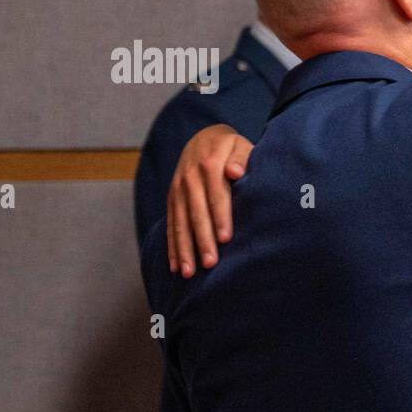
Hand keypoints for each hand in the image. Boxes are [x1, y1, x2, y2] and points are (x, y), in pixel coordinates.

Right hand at [167, 124, 254, 276]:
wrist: (203, 138)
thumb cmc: (231, 147)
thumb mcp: (239, 144)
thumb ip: (241, 157)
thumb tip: (235, 171)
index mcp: (209, 165)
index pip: (217, 195)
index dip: (221, 217)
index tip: (226, 238)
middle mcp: (189, 179)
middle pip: (196, 213)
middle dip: (202, 240)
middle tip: (210, 263)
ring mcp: (178, 190)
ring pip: (180, 223)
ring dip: (184, 248)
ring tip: (188, 273)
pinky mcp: (172, 199)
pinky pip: (170, 224)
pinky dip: (172, 246)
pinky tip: (175, 266)